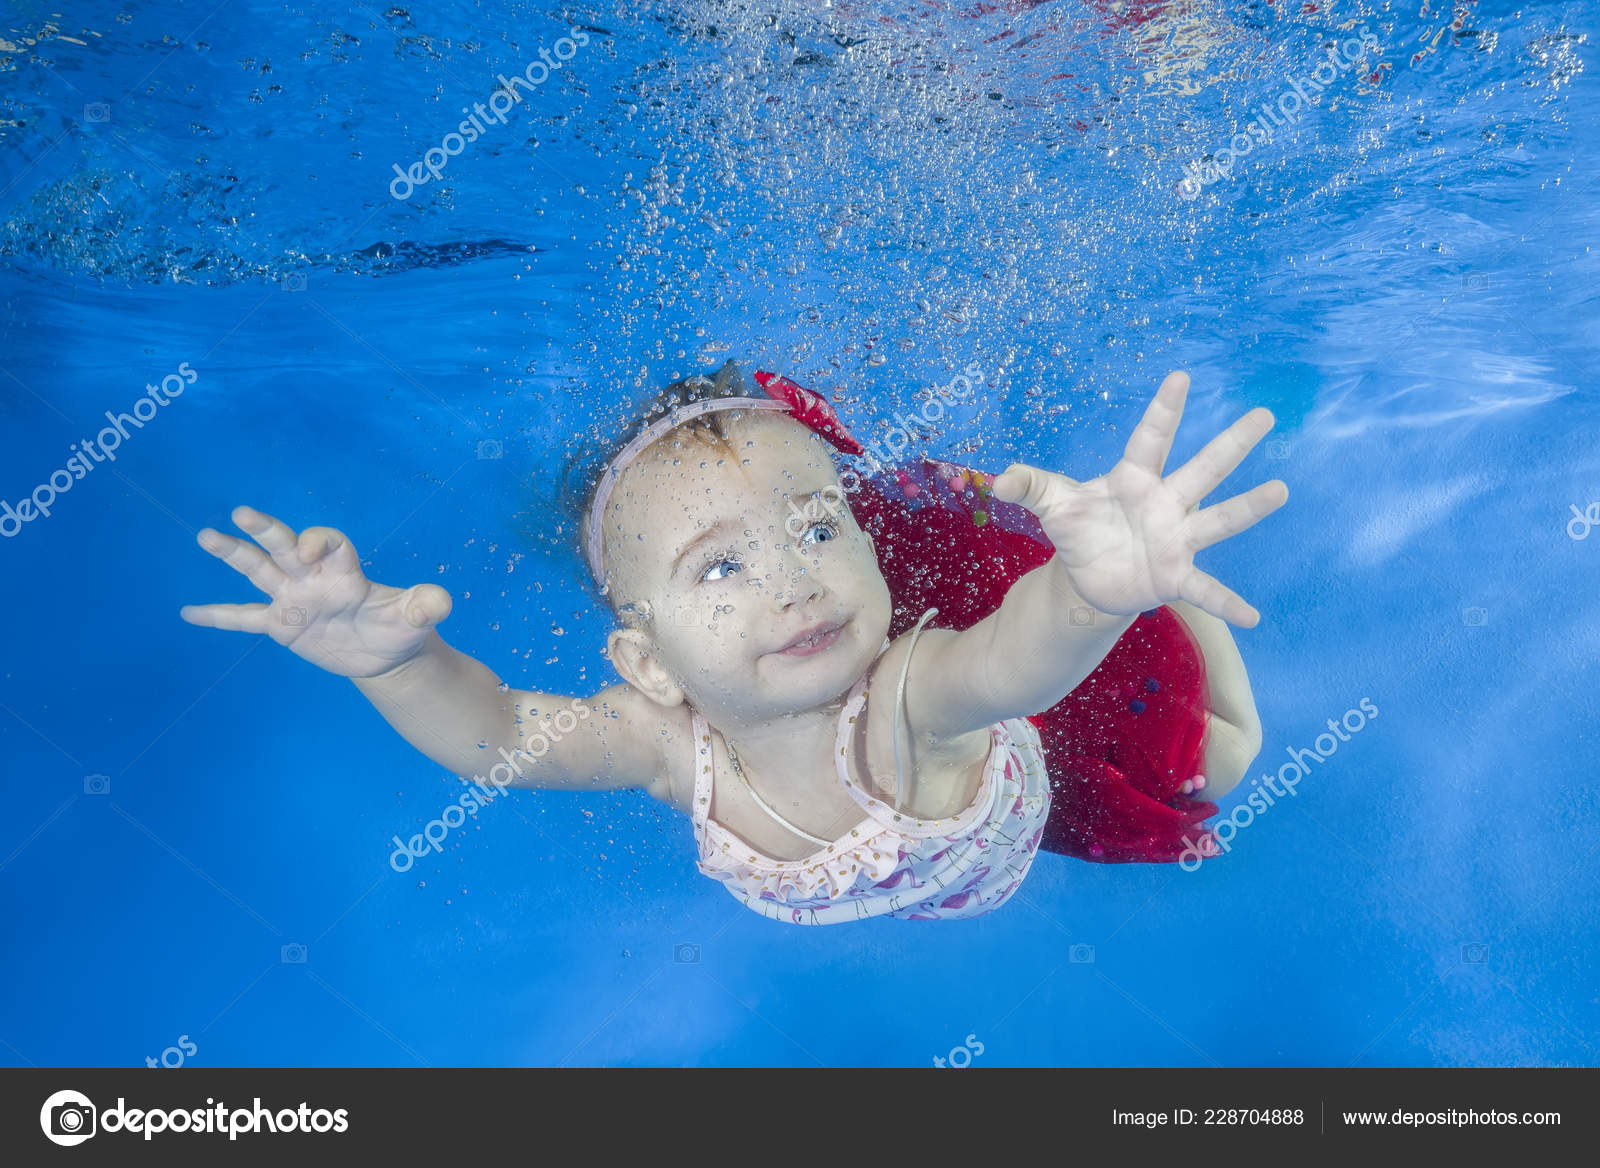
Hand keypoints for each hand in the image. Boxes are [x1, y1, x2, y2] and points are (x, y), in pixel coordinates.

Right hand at [180, 506, 452, 677]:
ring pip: (257, 571)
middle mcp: (313, 578)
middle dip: (266, 530)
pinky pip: (244, 618)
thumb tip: (441, 601)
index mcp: (345, 571)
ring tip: (204, 535)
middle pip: (285, 547)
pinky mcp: (281, 625)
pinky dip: (217, 616)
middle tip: (242, 513)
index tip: (310, 549)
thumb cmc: (401, 628)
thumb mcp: (417, 619)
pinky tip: (187, 612)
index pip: (329, 544)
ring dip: (233, 554)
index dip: (318, 541)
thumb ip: (426, 606)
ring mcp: (292, 599)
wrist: (386, 653)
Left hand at [990, 370, 1286, 627]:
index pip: (1150, 439)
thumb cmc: (1079, 528)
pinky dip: (1227, 603)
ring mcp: (1177, 539)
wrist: (1088, 575)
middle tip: (1264, 414)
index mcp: (1135, 478)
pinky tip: (1252, 617)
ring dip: (1248, 508)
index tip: (1180, 377)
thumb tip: (997, 481)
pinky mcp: (1176, 576)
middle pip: (1202, 469)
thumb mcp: (1052, 504)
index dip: (1164, 410)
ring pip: (1218, 520)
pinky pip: (1206, 590)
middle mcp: (1165, 503)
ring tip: (1280, 490)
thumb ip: (1030, 486)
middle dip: (1231, 443)